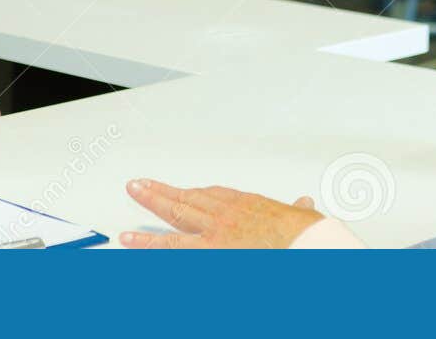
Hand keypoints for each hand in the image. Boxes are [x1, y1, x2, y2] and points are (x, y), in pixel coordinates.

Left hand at [120, 179, 321, 248]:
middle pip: (185, 199)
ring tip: (130, 200)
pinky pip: (175, 248)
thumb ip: (297, 209)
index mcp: (245, 204)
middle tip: (138, 185)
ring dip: (150, 207)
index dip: (192, 193)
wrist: (302, 244)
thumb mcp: (300, 216)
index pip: (211, 195)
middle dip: (160, 192)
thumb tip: (305, 203)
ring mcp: (214, 234)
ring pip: (175, 217)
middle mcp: (225, 215)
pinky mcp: (209, 251)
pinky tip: (135, 243)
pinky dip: (155, 245)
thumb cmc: (303, 233)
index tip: (179, 191)